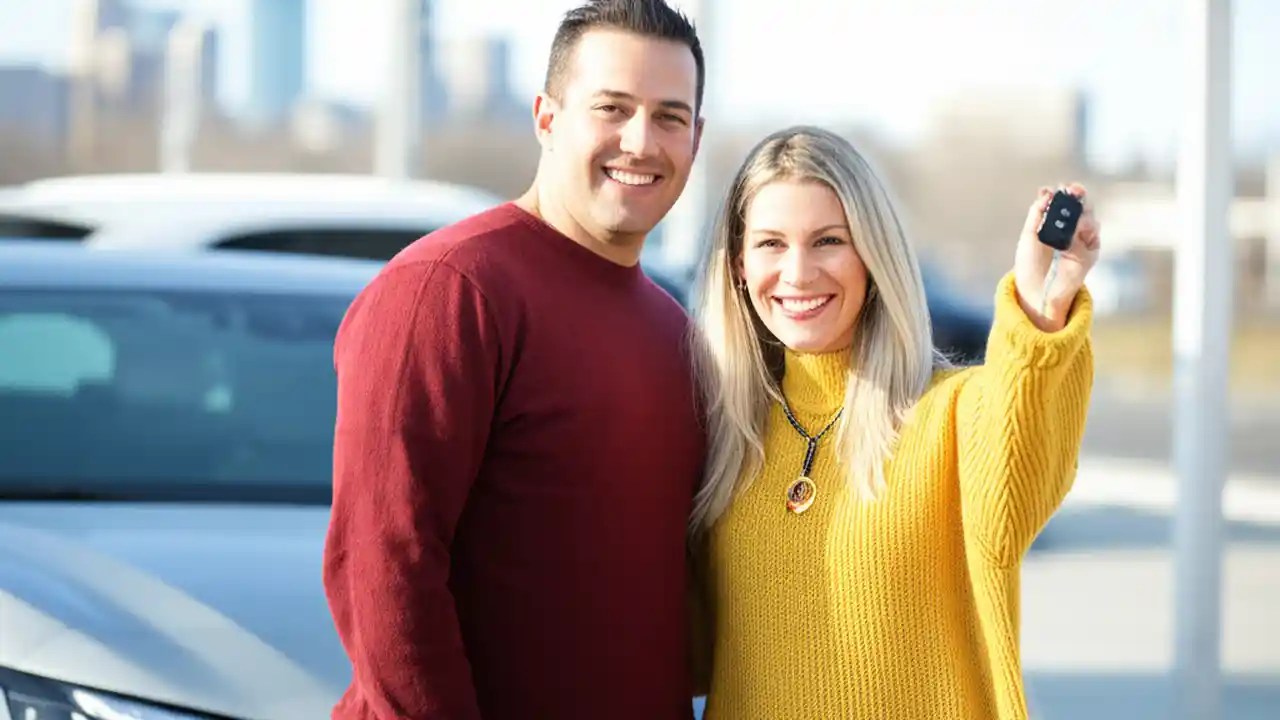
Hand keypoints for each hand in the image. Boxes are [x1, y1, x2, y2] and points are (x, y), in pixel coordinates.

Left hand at [1014, 182, 1101, 331]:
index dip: (1065, 192)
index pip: (1065, 201)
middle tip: (1073, 190)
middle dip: (1079, 195)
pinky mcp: (1090, 252)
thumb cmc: (1030, 262)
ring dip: (1083, 211)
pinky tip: (1079, 228)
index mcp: (1056, 221)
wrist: (1034, 288)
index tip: (1060, 188)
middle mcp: (1071, 228)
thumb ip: (1037, 212)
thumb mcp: (1029, 234)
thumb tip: (1046, 192)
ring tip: (1073, 213)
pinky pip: (1095, 236)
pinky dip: (1088, 229)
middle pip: (1081, 205)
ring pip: (1090, 217)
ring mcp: (1081, 239)